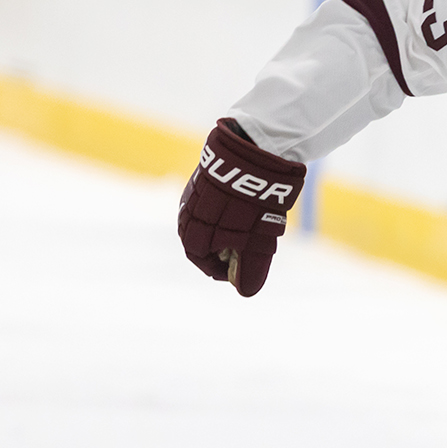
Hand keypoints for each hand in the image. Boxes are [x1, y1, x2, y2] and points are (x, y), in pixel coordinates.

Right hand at [177, 120, 304, 296]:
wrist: (255, 156)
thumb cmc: (256, 204)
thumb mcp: (258, 242)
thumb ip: (250, 267)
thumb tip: (245, 291)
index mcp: (196, 232)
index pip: (198, 258)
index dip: (216, 269)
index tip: (233, 272)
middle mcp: (188, 212)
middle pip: (195, 239)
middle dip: (215, 251)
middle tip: (236, 255)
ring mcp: (193, 193)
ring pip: (199, 219)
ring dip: (216, 230)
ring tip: (239, 232)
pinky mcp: (202, 177)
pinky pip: (204, 201)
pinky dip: (217, 212)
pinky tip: (236, 210)